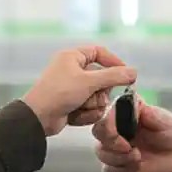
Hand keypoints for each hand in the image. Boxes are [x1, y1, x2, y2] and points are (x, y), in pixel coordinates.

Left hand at [21, 45, 136, 135]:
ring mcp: (71, 88)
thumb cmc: (59, 93)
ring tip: (81, 107)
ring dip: (93, 104)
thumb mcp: (89, 82)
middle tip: (95, 96)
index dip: (114, 62)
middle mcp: (72, 70)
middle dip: (100, 92)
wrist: (37, 118)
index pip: (99, 52)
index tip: (126, 74)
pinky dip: (85, 113)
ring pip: (97, 95)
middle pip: (101, 78)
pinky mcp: (71, 104)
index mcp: (72, 57)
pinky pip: (89, 107)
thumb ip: (114, 76)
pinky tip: (75, 115)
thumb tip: (134, 72)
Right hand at [93, 95, 171, 171]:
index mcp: (123, 114)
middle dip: (112, 144)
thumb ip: (149, 113)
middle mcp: (116, 129)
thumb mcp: (165, 120)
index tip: (121, 136)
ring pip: (102, 154)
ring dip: (118, 159)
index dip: (108, 127)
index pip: (105, 116)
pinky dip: (122, 171)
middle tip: (130, 149)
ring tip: (138, 158)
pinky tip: (137, 167)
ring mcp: (115, 148)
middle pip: (98, 134)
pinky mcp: (119, 166)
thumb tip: (135, 101)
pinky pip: (109, 171)